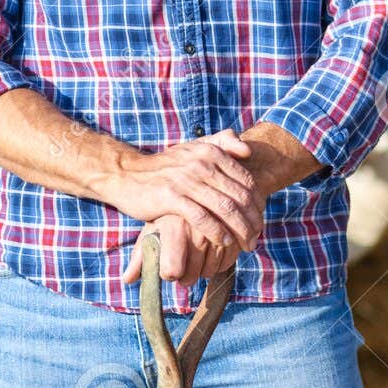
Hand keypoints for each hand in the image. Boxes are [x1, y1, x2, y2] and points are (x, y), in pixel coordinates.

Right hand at [96, 129, 262, 250]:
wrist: (126, 174)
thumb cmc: (165, 167)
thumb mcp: (193, 148)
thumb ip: (222, 143)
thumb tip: (248, 150)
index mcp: (211, 152)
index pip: (246, 181)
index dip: (258, 203)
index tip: (260, 220)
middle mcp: (202, 164)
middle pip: (240, 196)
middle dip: (253, 220)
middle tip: (257, 238)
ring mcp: (187, 180)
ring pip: (226, 208)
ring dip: (240, 229)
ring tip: (247, 244)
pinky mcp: (172, 197)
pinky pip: (202, 217)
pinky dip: (218, 232)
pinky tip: (224, 242)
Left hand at [121, 215, 243, 285]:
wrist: (197, 182)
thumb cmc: (169, 212)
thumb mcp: (152, 229)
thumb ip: (140, 255)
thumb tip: (127, 280)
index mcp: (173, 228)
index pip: (171, 271)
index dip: (170, 274)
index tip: (170, 271)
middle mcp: (197, 228)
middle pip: (193, 274)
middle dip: (188, 277)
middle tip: (184, 273)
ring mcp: (219, 227)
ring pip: (213, 268)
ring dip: (206, 271)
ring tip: (199, 265)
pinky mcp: (236, 225)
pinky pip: (230, 258)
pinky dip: (223, 262)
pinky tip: (214, 256)